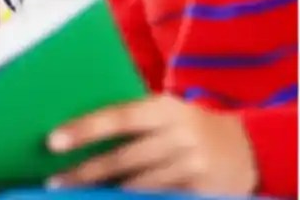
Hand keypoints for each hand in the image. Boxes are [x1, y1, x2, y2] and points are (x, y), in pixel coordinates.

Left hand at [49, 95, 257, 193]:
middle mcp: (180, 136)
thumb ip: (130, 118)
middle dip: (86, 172)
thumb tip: (73, 129)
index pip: (118, 117)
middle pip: (124, 157)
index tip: (52, 141)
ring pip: (139, 185)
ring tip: (75, 195)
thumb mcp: (165, 112)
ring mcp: (193, 166)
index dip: (84, 129)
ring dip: (106, 192)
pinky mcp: (201, 192)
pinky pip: (159, 199)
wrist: (247, 149)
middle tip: (55, 181)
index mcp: (164, 109)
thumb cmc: (186, 126)